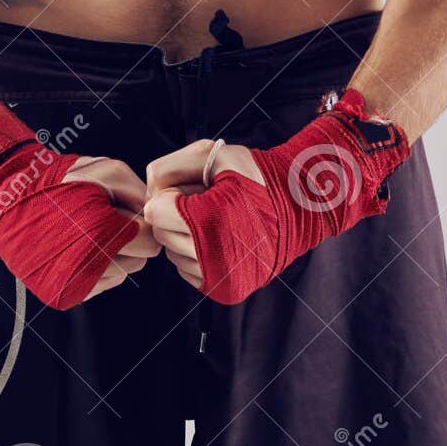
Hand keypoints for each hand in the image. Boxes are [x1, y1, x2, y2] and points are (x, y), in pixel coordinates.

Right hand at [0, 93, 159, 310]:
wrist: (10, 196)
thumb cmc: (60, 180)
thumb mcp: (108, 171)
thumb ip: (139, 195)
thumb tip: (152, 219)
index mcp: (104, 234)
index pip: (150, 242)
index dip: (142, 224)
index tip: (127, 212)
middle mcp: (91, 265)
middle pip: (139, 261)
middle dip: (130, 241)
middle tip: (107, 219)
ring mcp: (76, 283)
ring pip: (120, 274)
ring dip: (114, 255)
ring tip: (88, 230)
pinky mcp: (64, 293)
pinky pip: (99, 284)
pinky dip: (95, 268)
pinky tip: (77, 246)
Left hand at [142, 95, 410, 304]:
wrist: (300, 207)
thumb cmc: (255, 176)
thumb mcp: (213, 155)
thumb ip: (170, 166)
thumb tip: (146, 192)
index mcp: (208, 221)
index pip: (154, 211)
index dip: (169, 194)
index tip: (192, 188)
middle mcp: (211, 257)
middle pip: (161, 233)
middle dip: (174, 215)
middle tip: (204, 202)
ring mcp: (219, 277)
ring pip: (173, 253)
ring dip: (184, 235)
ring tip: (215, 218)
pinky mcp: (224, 289)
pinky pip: (188, 270)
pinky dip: (195, 253)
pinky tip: (220, 237)